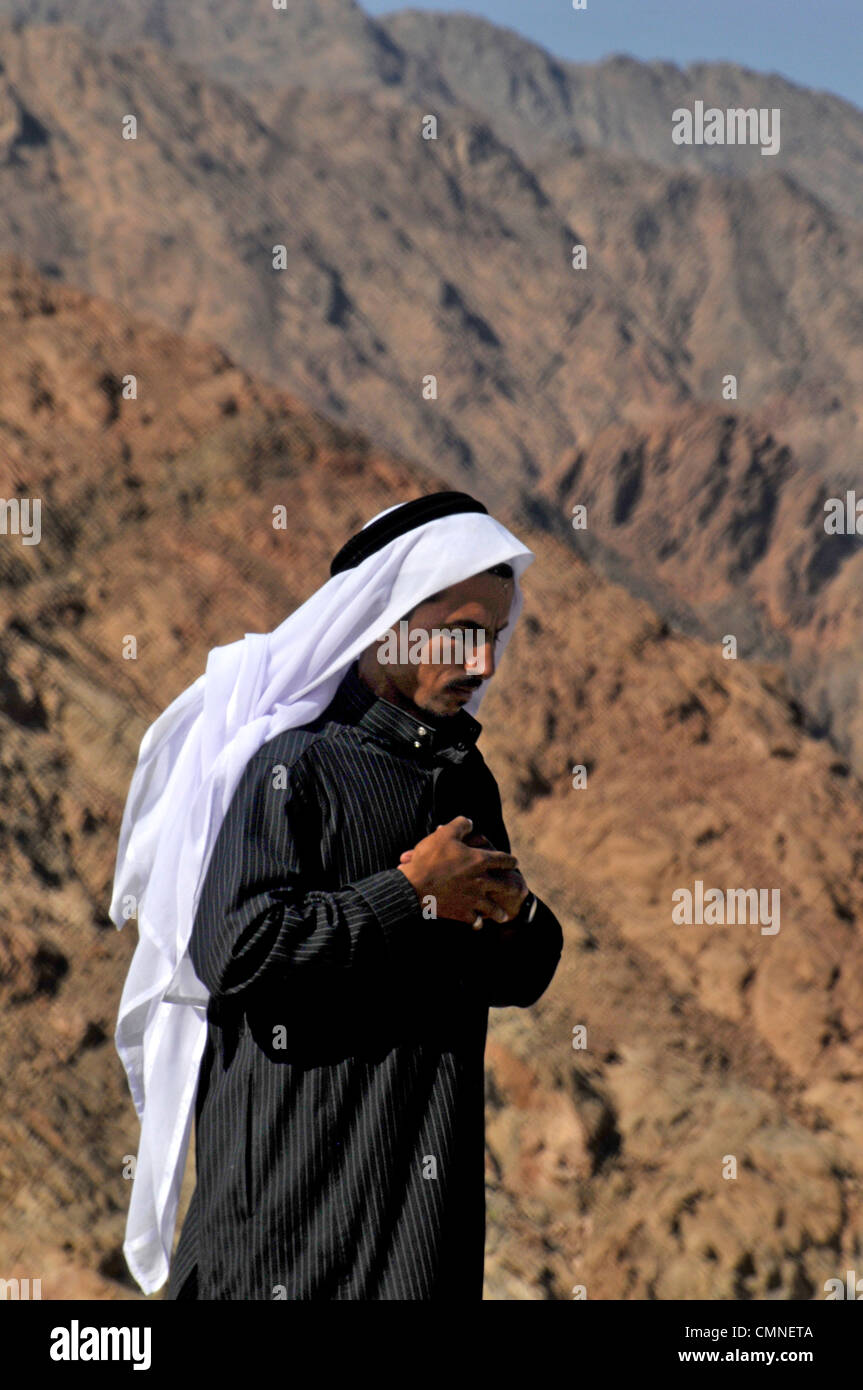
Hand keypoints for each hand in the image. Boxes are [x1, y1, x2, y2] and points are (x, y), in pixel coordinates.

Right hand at [398, 818, 527, 924]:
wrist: (415, 886)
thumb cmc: (429, 857)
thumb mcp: (445, 833)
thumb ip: (461, 824)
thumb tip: (469, 822)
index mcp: (480, 861)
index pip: (503, 860)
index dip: (510, 860)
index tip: (514, 862)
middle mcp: (482, 881)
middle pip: (504, 886)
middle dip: (512, 887)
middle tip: (518, 890)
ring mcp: (473, 899)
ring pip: (492, 908)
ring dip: (498, 913)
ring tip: (503, 916)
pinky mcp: (462, 913)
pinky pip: (474, 921)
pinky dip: (477, 923)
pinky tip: (478, 924)